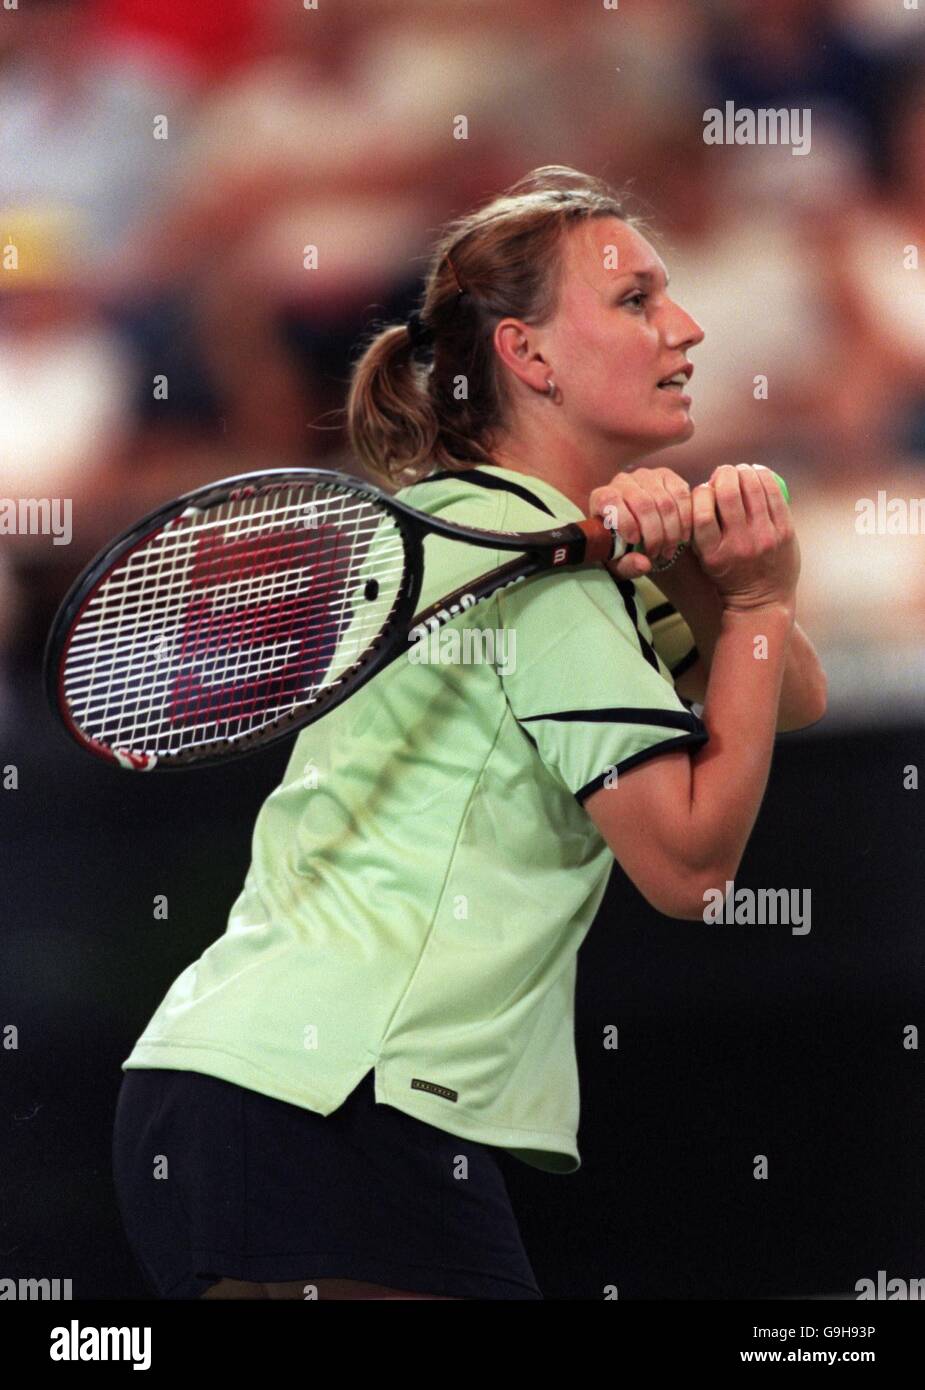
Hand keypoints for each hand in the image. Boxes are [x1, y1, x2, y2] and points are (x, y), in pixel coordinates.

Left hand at [589, 466, 691, 580]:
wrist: (638, 528)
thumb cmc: (623, 545)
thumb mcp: (619, 561)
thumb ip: (626, 565)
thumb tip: (644, 564)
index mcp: (602, 498)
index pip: (610, 500)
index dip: (623, 520)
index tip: (634, 541)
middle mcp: (623, 481)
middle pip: (642, 504)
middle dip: (654, 533)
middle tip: (657, 553)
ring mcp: (646, 476)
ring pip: (664, 501)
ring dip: (671, 530)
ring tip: (669, 550)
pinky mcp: (667, 476)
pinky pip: (681, 494)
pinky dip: (685, 519)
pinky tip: (682, 536)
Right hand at [691, 464, 799, 611]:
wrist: (763, 602)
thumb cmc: (729, 576)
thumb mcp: (706, 559)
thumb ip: (700, 530)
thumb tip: (704, 487)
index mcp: (713, 553)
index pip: (701, 511)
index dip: (701, 492)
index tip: (704, 490)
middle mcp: (738, 545)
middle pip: (728, 493)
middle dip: (723, 474)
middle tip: (723, 472)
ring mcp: (764, 538)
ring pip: (752, 488)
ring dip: (744, 472)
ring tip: (741, 471)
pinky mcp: (785, 533)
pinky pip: (774, 494)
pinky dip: (764, 477)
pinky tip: (758, 473)